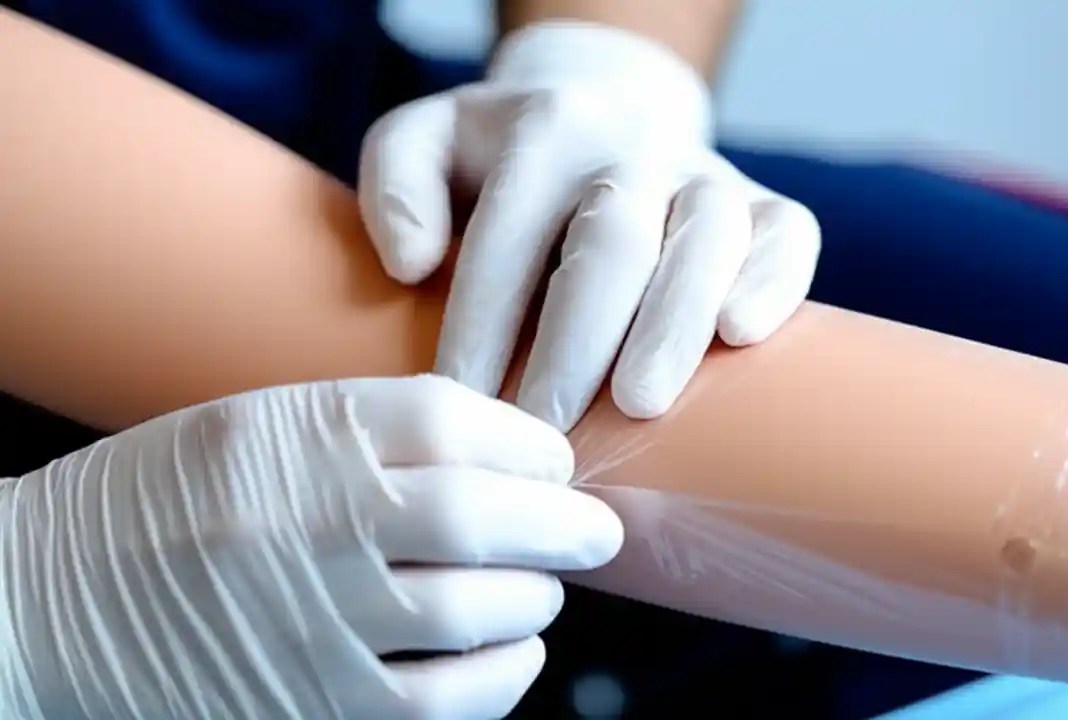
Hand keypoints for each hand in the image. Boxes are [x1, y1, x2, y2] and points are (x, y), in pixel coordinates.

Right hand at [0, 375, 620, 718]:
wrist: (42, 600)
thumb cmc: (161, 503)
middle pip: (482, 513)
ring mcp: (310, 621)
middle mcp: (307, 522)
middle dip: (563, 523)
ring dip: (534, 598)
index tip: (554, 461)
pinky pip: (441, 700)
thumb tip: (502, 457)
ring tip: (541, 590)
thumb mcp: (252, 427)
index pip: (453, 420)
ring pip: (476, 607)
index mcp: (293, 437)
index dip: (527, 441)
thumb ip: (368, 431)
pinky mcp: (310, 705)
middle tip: (596, 530)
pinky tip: (517, 654)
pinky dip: (502, 676)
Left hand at [359, 20, 820, 430]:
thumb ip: (397, 178)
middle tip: (542, 428)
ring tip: (639, 405)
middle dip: (574, 341)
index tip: (460, 403)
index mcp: (549, 126)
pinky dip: (773, 281)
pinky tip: (740, 336)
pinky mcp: (767, 206)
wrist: (608, 119)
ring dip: (672, 324)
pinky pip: (788, 234)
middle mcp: (635, 145)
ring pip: (706, 236)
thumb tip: (414, 261)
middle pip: (611, 239)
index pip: (512, 229)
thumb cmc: (504, 161)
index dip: (482, 320)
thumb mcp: (429, 141)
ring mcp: (708, 175)